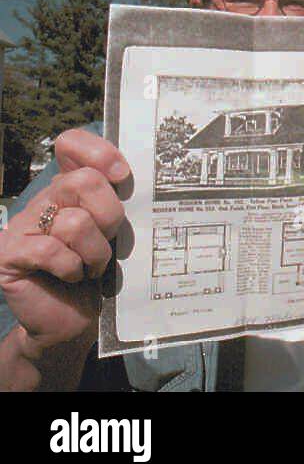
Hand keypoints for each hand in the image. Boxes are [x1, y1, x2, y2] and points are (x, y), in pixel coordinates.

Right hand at [0, 129, 129, 360]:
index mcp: (69, 188)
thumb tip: (132, 180)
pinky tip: (73, 276)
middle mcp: (45, 199)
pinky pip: (53, 251)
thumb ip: (118, 203)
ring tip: (92, 266)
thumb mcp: (114, 232)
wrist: (71, 318)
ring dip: (96, 252)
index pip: (72, 144)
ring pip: (75, 222)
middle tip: (110, 240)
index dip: (99, 152)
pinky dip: (73, 268)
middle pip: (84, 181)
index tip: (122, 176)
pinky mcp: (10, 254)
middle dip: (111, 216)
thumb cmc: (97, 272)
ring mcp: (22, 225)